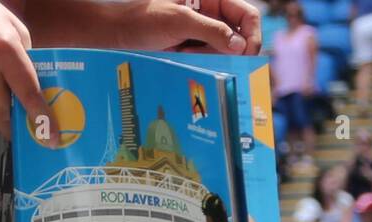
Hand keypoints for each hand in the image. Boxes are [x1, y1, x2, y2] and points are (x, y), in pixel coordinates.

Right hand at [0, 0, 55, 139]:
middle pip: (4, 114)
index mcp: (4, 50)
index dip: (41, 119)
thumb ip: (26, 60)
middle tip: (30, 135)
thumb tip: (36, 90)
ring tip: (11, 120)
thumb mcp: (13, 28)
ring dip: (1, 121)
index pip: (28, 93)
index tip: (51, 139)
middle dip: (18, 129)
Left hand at [111, 0, 260, 53]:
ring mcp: (204, 29)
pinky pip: (212, 56)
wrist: (120, 32)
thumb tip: (240, 46)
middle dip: (231, 50)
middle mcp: (212, 11)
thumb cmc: (144, 18)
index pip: (247, 15)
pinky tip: (187, 56)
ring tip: (190, 52)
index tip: (245, 56)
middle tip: (211, 58)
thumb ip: (211, 30)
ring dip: (214, 57)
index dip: (252, 36)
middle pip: (240, 34)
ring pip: (227, 49)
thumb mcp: (179, 21)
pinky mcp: (196, 44)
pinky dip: (206, 61)